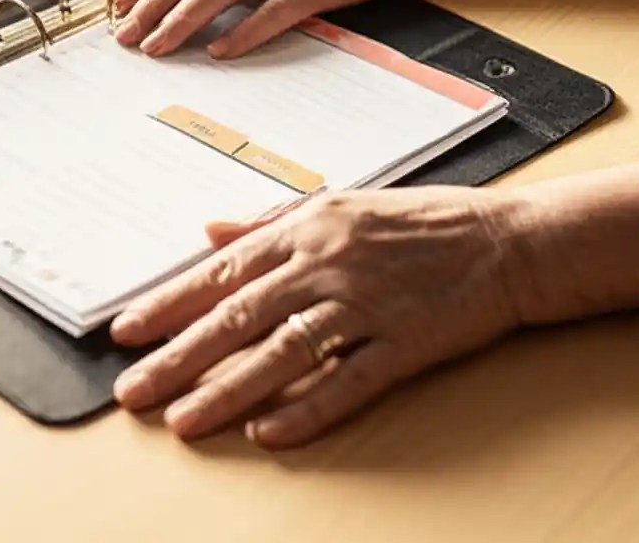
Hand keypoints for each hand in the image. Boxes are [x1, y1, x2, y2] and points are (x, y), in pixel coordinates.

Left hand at [110, 187, 542, 448]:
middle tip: (132, 390)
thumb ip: (270, 221)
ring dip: (227, 390)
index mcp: (307, 228)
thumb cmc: (423, 222)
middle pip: (238, 316)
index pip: (222, 271)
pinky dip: (308, 407)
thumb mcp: (340, 205)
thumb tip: (210, 230)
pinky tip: (270, 433)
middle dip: (178, 356)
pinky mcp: (407, 342)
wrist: (512, 239)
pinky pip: (349, 381)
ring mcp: (367, 304)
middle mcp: (327, 263)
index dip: (169, 303)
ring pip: (281, 351)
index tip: (126, 331)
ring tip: (183, 421)